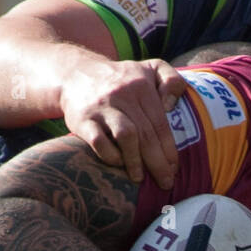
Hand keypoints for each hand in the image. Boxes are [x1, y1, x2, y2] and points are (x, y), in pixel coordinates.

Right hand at [60, 57, 187, 187]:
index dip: (169, 148)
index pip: (160, 122)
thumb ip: (172, 81)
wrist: (76, 74)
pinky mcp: (83, 119)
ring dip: (136, 160)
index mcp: (142, 85)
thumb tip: (171, 107)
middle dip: (158, 161)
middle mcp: (123, 94)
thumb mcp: (150, 68)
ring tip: (140, 178)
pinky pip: (98, 141)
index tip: (174, 168)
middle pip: (146, 133)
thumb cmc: (120, 79)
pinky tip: (118, 163)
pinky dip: (110, 155)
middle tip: (165, 182)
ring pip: (126, 135)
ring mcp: (102, 107)